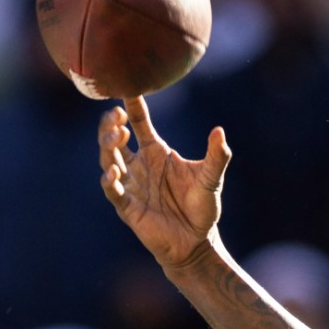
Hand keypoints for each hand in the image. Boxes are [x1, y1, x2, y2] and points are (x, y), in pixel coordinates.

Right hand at [98, 96, 231, 268]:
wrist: (197, 241)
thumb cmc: (202, 207)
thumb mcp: (211, 179)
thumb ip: (217, 156)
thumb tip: (219, 132)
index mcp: (156, 152)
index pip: (141, 123)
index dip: (132, 106)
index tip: (126, 86)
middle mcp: (139, 165)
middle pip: (115, 140)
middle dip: (111, 126)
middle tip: (116, 116)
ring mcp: (131, 185)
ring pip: (108, 160)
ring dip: (109, 147)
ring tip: (117, 135)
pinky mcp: (128, 207)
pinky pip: (113, 191)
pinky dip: (110, 181)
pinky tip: (114, 171)